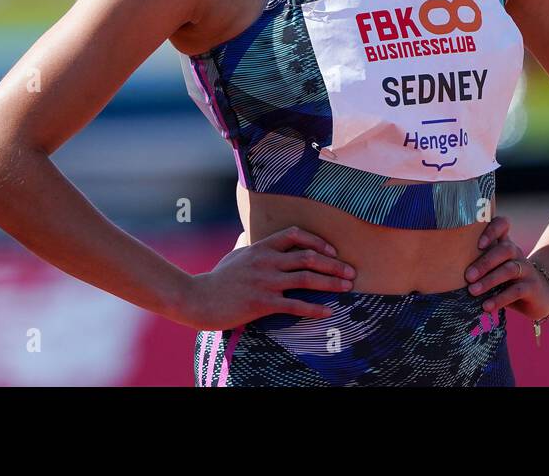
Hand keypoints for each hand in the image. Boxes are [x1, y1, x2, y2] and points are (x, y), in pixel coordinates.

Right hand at [177, 225, 356, 330]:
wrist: (197, 299)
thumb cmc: (216, 279)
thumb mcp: (234, 255)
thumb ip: (247, 246)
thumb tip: (247, 235)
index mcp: (262, 247)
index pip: (295, 235)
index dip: (318, 241)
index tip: (332, 251)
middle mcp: (267, 261)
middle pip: (308, 257)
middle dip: (334, 264)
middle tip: (351, 271)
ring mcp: (265, 281)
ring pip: (306, 279)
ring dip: (331, 283)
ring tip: (347, 288)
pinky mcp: (262, 302)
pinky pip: (295, 305)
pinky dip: (314, 308)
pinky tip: (327, 312)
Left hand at [463, 215, 548, 321]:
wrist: (540, 295)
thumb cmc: (506, 280)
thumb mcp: (493, 269)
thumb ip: (476, 263)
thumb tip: (440, 268)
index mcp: (505, 245)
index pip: (502, 224)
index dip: (492, 230)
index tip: (478, 244)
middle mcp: (517, 254)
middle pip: (504, 249)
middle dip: (484, 262)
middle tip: (467, 276)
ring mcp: (526, 270)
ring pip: (509, 269)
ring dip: (489, 280)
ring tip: (473, 291)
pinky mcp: (532, 287)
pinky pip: (516, 291)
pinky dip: (499, 299)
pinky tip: (486, 307)